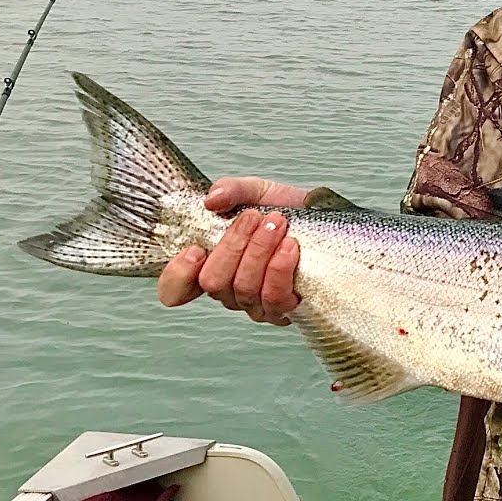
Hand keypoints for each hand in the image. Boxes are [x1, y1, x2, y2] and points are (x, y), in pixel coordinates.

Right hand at [158, 177, 310, 324]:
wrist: (327, 220)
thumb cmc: (285, 211)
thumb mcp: (255, 191)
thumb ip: (230, 190)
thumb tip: (212, 200)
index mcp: (211, 265)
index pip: (174, 290)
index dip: (177, 275)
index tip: (195, 249)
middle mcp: (229, 291)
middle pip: (213, 282)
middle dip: (233, 245)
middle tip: (255, 217)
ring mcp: (255, 305)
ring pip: (243, 287)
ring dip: (259, 251)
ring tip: (277, 223)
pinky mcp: (284, 310)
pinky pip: (274, 297)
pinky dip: (280, 268)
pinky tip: (289, 247)